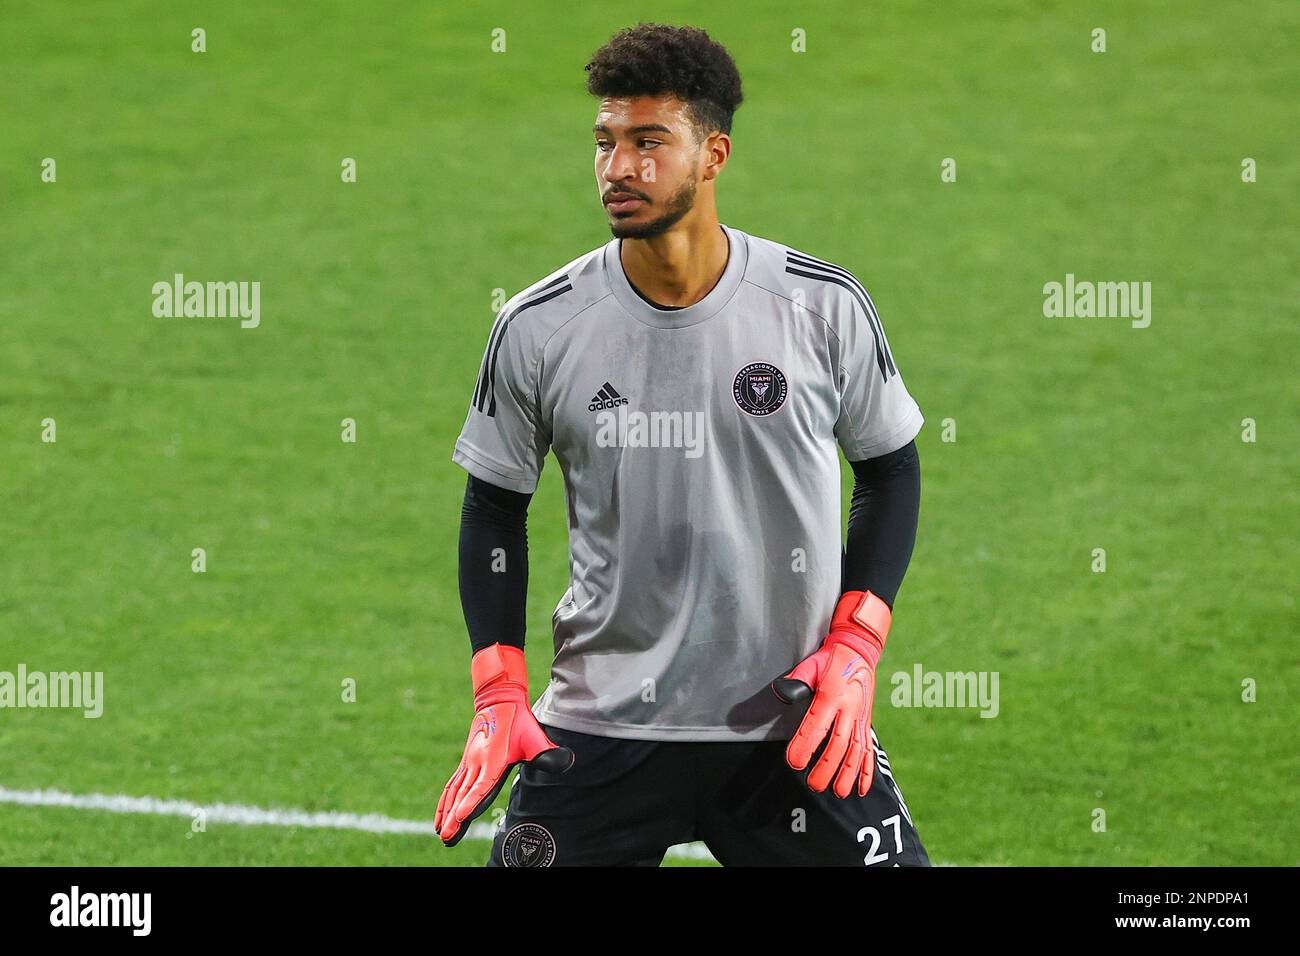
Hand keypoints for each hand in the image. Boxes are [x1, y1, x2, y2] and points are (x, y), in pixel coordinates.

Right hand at [435, 644, 573, 845]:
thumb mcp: (534, 735)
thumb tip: (567, 761)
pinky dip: (444, 801)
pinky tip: (440, 815)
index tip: (460, 818)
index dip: (470, 802)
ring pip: (454, 791)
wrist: (498, 699)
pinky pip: (452, 785)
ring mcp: (469, 762)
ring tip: (439, 833)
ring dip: (445, 812)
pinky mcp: (466, 762)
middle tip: (446, 837)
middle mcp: (476, 762)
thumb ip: (546, 752)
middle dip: (453, 817)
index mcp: (493, 758)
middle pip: (463, 794)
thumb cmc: (518, 720)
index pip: (481, 785)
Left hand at [771, 591, 889, 798]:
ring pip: (856, 751)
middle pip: (839, 744)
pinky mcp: (868, 722)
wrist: (860, 650)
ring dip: (848, 774)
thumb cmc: (830, 659)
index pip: (817, 725)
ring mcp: (861, 717)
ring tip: (838, 793)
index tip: (794, 762)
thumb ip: (796, 681)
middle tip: (813, 785)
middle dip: (826, 767)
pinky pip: (869, 748)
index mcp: (832, 695)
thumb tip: (781, 692)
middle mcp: (849, 709)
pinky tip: (862, 788)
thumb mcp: (810, 665)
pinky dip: (867, 770)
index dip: (806, 745)